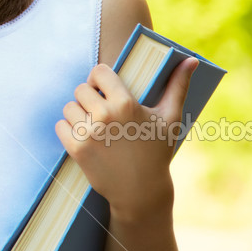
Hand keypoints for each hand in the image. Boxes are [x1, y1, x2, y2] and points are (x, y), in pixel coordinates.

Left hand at [55, 57, 199, 221]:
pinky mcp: (76, 149)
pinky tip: (85, 137)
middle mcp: (104, 116)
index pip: (98, 71)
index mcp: (125, 104)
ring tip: (95, 126)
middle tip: (102, 112)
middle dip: (89, 98)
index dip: (100, 79)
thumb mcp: (170, 118)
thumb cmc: (157, 151)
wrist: (141, 191)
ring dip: (78, 114)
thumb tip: (191, 59)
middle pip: (80, 89)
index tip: (105, 89)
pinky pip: (60, 125)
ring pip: (68, 107)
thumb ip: (177, 85)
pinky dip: (68, 130)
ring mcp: (88, 133)